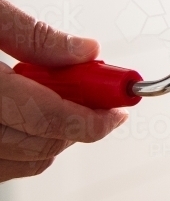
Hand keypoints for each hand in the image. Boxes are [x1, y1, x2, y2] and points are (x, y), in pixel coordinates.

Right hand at [0, 0, 126, 182]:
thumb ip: (33, 36)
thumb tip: (84, 53)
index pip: (47, 118)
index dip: (93, 118)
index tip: (120, 111)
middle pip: (37, 145)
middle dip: (77, 126)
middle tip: (97, 101)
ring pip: (17, 164)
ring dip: (50, 140)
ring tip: (57, 104)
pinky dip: (18, 152)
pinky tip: (23, 120)